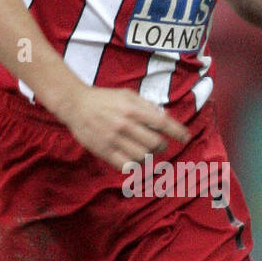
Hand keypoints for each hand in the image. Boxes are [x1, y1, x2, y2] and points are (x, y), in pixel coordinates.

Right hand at [62, 85, 189, 170]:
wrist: (75, 104)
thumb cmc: (104, 99)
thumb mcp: (127, 95)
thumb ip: (146, 106)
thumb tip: (164, 118)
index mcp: (133, 109)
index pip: (163, 123)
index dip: (178, 132)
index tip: (186, 137)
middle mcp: (125, 125)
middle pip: (155, 143)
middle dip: (162, 146)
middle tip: (160, 145)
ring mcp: (114, 139)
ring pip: (142, 157)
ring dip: (148, 156)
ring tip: (146, 152)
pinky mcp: (104, 151)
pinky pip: (125, 165)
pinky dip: (134, 165)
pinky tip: (134, 160)